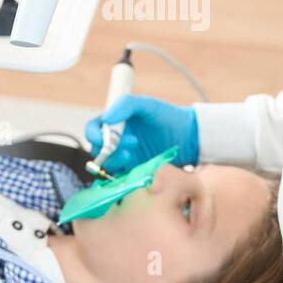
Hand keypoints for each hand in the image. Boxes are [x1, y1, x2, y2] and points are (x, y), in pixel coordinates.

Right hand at [84, 94, 198, 173]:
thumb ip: (125, 105)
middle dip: (107, 149)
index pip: (93, 129)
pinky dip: (122, 176)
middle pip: (97, 149)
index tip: (105, 138)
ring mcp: (125, 156)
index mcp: (115, 122)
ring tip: (132, 155)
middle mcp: (116, 140)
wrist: (189, 135)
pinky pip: (121, 177)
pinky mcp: (135, 170)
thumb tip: (105, 119)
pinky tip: (135, 169)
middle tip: (129, 144)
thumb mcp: (147, 105)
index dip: (94, 135)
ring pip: (107, 164)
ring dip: (115, 161)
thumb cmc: (167, 116)